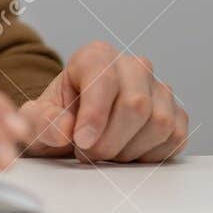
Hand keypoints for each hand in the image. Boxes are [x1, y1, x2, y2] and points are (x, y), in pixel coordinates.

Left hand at [17, 41, 187, 163]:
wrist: (75, 128)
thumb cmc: (58, 119)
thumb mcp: (36, 121)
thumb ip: (41, 122)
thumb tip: (64, 129)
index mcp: (96, 57)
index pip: (104, 80)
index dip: (94, 115)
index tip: (81, 141)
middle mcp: (133, 67)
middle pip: (135, 105)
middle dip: (109, 141)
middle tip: (87, 155)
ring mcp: (159, 89)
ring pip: (159, 123)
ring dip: (129, 151)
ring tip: (105, 152)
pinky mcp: (176, 113)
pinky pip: (175, 138)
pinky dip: (150, 155)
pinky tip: (127, 153)